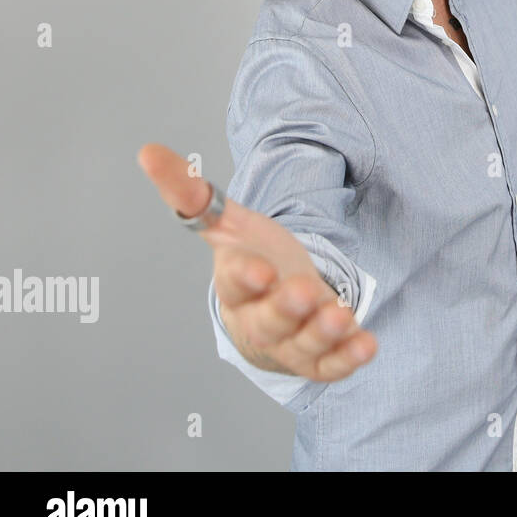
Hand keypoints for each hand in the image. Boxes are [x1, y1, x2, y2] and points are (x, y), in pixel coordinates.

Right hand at [136, 143, 377, 380]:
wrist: (274, 310)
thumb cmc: (253, 262)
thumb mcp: (229, 225)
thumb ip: (192, 193)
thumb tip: (149, 152)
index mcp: (236, 287)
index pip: (234, 283)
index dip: (245, 277)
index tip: (259, 269)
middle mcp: (260, 320)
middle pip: (269, 320)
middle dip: (286, 308)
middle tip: (304, 291)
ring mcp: (291, 342)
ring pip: (302, 344)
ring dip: (322, 333)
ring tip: (341, 315)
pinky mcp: (319, 356)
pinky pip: (332, 364)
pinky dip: (348, 357)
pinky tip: (367, 343)